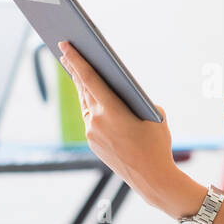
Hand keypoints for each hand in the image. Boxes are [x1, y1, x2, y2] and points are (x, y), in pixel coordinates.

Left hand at [57, 41, 176, 202]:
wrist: (152, 177)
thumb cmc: (157, 143)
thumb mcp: (153, 114)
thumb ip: (133, 99)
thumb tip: (120, 92)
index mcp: (112, 110)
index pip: (90, 79)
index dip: (77, 60)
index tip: (66, 45)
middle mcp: (97, 121)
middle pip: (83, 89)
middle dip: (75, 69)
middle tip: (66, 51)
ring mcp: (92, 133)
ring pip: (85, 104)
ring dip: (81, 87)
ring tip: (77, 71)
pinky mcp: (93, 143)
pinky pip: (90, 119)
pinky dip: (90, 106)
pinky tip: (89, 97)